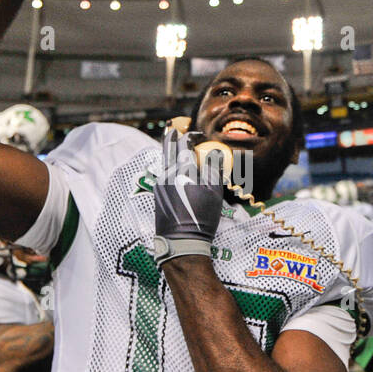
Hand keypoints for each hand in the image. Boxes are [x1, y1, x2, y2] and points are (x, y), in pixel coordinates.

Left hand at [154, 126, 225, 247]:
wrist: (181, 242)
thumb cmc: (201, 218)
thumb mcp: (214, 192)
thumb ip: (213, 168)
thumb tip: (214, 153)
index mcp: (182, 171)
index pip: (184, 143)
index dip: (192, 135)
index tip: (199, 136)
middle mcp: (167, 174)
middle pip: (167, 147)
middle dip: (174, 136)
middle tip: (179, 129)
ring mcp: (160, 183)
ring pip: (165, 160)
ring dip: (173, 153)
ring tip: (182, 152)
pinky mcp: (158, 193)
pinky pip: (164, 173)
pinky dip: (172, 167)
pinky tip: (180, 173)